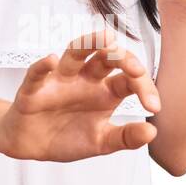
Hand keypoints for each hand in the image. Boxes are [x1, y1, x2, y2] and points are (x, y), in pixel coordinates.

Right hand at [0, 29, 161, 161]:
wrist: (31, 146)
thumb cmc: (67, 137)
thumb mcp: (101, 142)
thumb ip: (126, 137)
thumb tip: (152, 131)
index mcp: (106, 91)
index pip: (130, 80)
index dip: (144, 88)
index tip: (154, 107)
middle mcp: (85, 79)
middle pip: (106, 57)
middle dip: (123, 58)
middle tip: (136, 69)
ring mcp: (59, 81)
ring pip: (74, 54)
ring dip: (88, 43)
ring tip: (104, 38)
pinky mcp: (33, 89)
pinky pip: (37, 74)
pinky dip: (42, 66)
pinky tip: (51, 60)